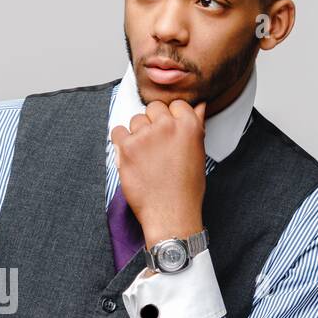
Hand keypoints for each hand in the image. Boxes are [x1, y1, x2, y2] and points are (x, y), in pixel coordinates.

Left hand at [109, 98, 207, 247]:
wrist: (170, 213)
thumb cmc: (186, 188)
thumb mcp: (198, 154)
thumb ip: (195, 126)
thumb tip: (199, 106)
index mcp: (189, 126)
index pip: (175, 104)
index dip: (170, 117)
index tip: (168, 131)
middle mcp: (168, 126)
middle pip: (153, 108)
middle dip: (153, 122)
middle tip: (155, 145)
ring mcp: (146, 135)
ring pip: (136, 120)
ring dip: (137, 133)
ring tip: (144, 155)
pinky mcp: (127, 147)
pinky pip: (118, 131)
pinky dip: (121, 141)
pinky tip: (130, 155)